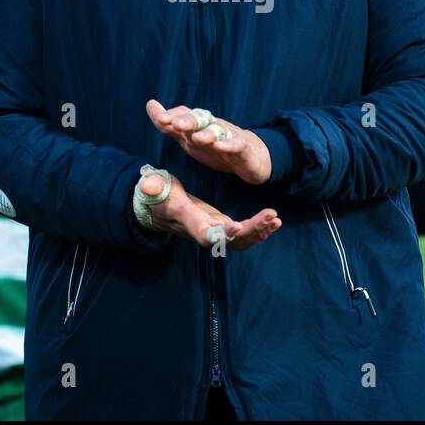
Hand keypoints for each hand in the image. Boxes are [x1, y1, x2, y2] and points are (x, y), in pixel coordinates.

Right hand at [137, 168, 280, 249]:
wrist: (156, 207)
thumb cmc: (154, 195)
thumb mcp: (150, 186)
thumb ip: (151, 185)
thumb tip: (148, 184)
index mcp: (187, 220)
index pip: (205, 233)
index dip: (221, 234)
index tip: (238, 227)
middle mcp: (202, 230)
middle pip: (230, 240)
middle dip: (252, 230)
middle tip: (271, 216)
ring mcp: (213, 230)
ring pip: (240, 240)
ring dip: (259, 231)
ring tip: (276, 219)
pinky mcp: (220, 227)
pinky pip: (242, 235)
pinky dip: (259, 229)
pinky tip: (274, 221)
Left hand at [146, 99, 271, 184]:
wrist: (251, 157)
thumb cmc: (216, 146)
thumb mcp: (189, 138)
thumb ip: (169, 125)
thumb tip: (150, 104)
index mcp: (199, 125)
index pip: (186, 114)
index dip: (174, 115)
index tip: (160, 118)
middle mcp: (213, 126)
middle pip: (201, 119)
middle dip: (188, 120)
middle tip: (176, 124)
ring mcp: (229, 136)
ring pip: (218, 131)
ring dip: (207, 134)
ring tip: (197, 138)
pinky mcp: (243, 149)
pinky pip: (236, 145)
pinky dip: (229, 145)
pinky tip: (220, 146)